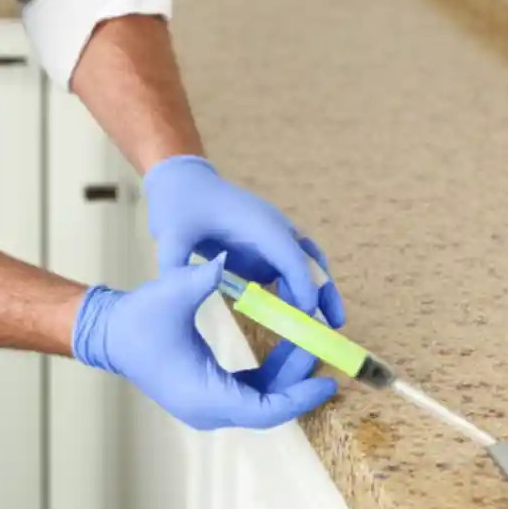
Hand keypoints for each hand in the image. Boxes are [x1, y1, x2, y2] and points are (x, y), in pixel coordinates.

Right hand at [72, 256, 337, 429]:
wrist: (111, 334)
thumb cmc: (136, 320)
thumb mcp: (169, 295)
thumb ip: (199, 279)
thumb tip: (222, 260)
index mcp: (203, 395)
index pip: (264, 410)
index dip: (299, 398)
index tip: (326, 383)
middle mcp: (208, 409)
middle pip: (269, 405)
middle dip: (299, 378)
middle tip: (322, 346)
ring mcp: (209, 405)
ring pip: (263, 398)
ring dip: (288, 373)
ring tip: (308, 340)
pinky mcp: (210, 394)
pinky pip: (252, 390)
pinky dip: (273, 372)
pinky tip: (288, 345)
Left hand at [143, 156, 345, 325]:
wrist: (185, 182)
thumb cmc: (181, 204)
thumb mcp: (171, 233)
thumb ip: (174, 263)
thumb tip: (180, 293)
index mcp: (259, 224)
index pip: (291, 257)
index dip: (302, 286)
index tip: (305, 316)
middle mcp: (275, 230)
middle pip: (310, 262)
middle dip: (324, 292)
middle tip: (336, 325)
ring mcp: (273, 238)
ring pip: (307, 265)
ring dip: (317, 292)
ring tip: (325, 326)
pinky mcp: (266, 248)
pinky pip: (292, 269)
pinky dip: (300, 290)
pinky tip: (297, 316)